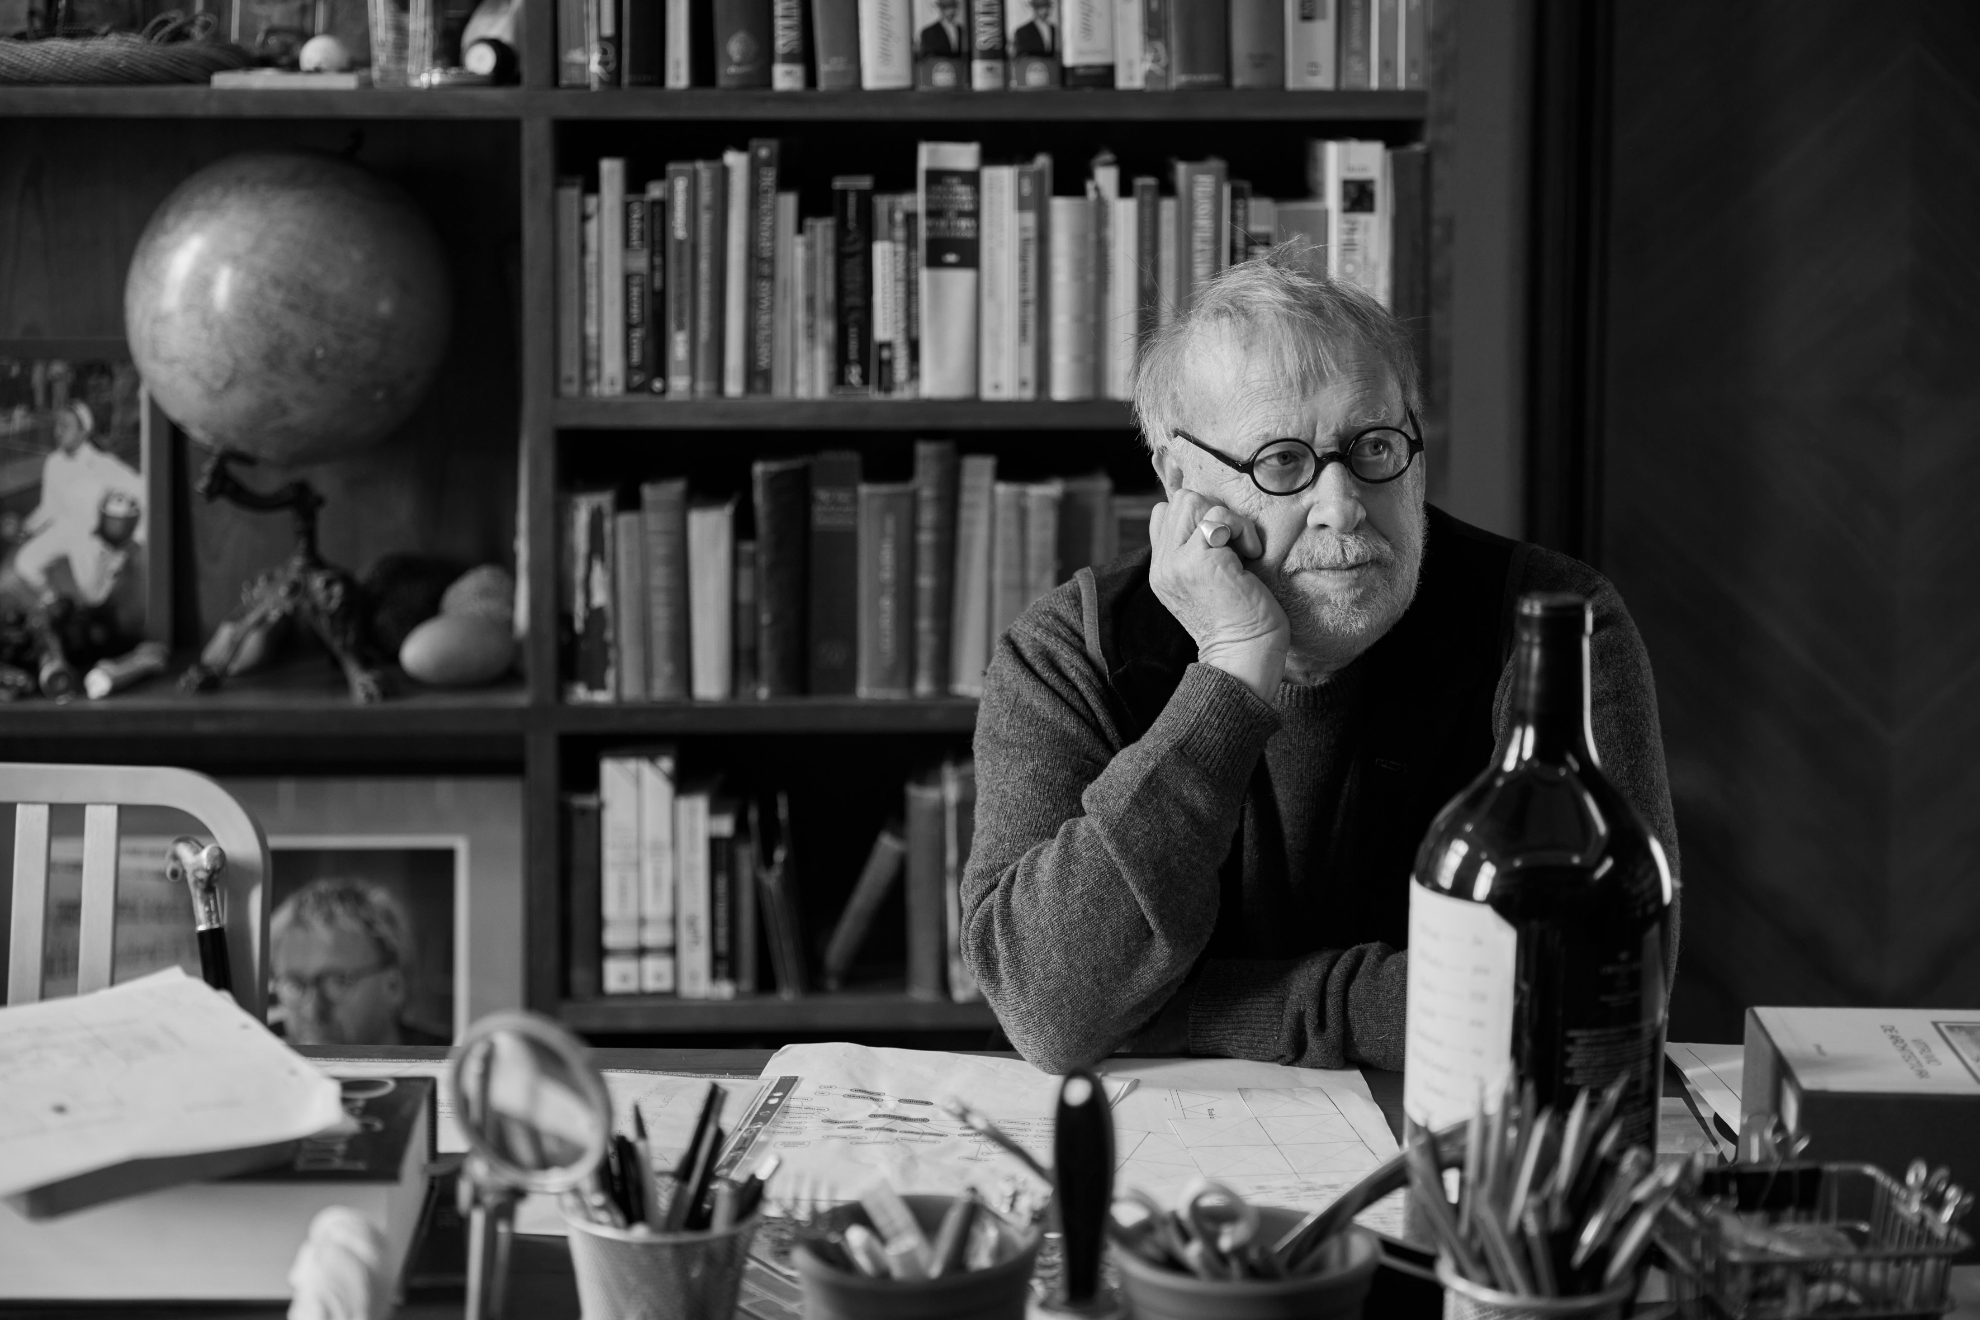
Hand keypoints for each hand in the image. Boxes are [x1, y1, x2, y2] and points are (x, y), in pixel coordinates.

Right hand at [1148, 490, 1288, 700]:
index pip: (1163, 514)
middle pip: (1179, 501)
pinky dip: (1242, 529)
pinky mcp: (1201, 561)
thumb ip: (1195, 552)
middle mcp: (1162, 564)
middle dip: (1214, 512)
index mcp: (1161, 569)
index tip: (1222, 542)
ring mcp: (1177, 562)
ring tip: (1240, 549)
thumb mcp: (1204, 583)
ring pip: (1193, 501)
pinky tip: (1250, 556)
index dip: (1197, 517)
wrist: (1244, 656)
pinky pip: (1219, 517)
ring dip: (1227, 519)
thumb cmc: (1237, 620)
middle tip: (1233, 545)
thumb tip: (1214, 519)